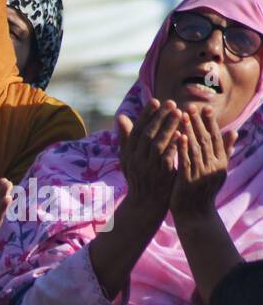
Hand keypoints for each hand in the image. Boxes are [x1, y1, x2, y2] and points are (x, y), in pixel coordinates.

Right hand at [116, 99, 181, 215]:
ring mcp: (147, 168)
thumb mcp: (128, 158)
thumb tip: (120, 117)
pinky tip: (183, 134)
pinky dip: (174, 146)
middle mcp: (135, 160)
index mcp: (128, 154)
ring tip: (180, 113)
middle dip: (159, 118)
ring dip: (168, 128)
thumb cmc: (139, 177)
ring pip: (157, 144)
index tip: (155, 101)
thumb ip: (126, 138)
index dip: (146, 115)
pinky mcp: (160, 176)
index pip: (136, 130)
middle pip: (147, 135)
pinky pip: (167, 158)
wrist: (144, 204)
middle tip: (171, 103)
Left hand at [171, 105, 236, 218]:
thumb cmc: (203, 192)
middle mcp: (214, 167)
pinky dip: (183, 148)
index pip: (216, 138)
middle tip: (191, 106)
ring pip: (196, 148)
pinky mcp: (189, 181)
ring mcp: (202, 174)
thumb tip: (234, 132)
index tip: (205, 108)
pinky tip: (178, 136)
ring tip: (183, 116)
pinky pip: (186, 161)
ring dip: (190, 130)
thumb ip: (224, 152)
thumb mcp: (217, 171)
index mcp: (220, 163)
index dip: (211, 123)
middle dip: (199, 122)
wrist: (195, 215)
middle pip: (206, 140)